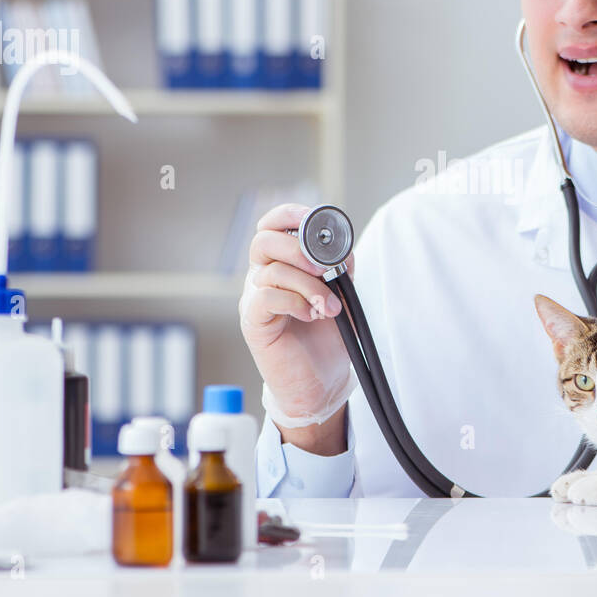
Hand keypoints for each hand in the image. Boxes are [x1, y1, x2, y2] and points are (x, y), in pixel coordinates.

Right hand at [238, 203, 356, 430]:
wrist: (321, 382)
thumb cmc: (328, 337)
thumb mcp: (341, 292)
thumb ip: (340, 266)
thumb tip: (341, 247)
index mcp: (281, 263)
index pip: (271, 225)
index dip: (288, 214)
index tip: (312, 219)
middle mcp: (261, 276)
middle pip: (263, 240)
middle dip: (298, 247)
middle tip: (324, 268)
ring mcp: (255, 299)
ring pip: (271, 271)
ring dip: (309, 285)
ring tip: (330, 307)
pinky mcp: (254, 324)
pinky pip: (266, 298)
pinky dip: (295, 302)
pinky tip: (312, 315)